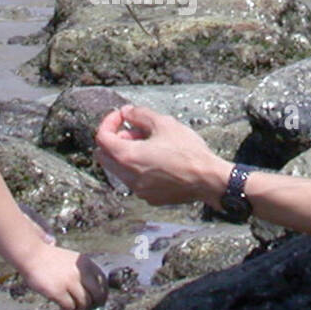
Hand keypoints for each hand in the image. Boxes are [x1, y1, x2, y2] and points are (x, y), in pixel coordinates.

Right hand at [18, 243, 107, 309]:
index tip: (99, 300)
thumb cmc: (49, 259)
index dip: (103, 293)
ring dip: (80, 309)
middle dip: (95, 304)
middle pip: (97, 295)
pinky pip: (70, 307)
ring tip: (73, 309)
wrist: (31, 254)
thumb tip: (92, 293)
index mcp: (85, 263)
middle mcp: (80, 273)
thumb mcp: (71, 260)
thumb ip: (82, 272)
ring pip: (84, 303)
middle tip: (88, 308)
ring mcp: (69, 282)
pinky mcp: (58, 291)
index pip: (103, 281)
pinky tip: (63, 309)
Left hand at [94, 104, 225, 205]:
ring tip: (150, 144)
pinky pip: (134, 181)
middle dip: (115, 140)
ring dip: (126, 154)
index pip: (102, 138)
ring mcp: (138, 190)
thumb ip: (140, 115)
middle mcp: (128, 177)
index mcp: (128, 157)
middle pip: (104, 156)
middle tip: (135, 131)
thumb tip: (126, 112)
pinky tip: (157, 160)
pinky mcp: (149, 197)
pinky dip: (137, 168)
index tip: (122, 116)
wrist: (209, 180)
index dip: (109, 122)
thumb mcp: (164, 124)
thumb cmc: (189, 152)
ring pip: (119, 169)